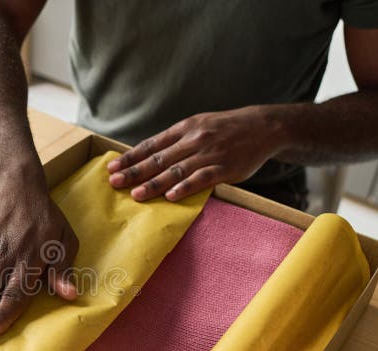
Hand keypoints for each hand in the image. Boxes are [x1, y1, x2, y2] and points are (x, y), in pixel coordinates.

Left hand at [106, 106, 286, 200]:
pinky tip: (170, 196)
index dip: (131, 157)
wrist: (264, 126)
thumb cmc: (226, 128)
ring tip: (135, 194)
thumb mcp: (199, 125)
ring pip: (176, 171)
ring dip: (154, 183)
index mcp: (185, 128)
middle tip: (114, 182)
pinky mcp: (225, 168)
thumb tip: (150, 156)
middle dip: (134, 171)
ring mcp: (209, 154)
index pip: (151, 145)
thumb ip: (176, 140)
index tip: (113, 167)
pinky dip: (185, 187)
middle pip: (159, 158)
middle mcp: (194, 139)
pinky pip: (201, 179)